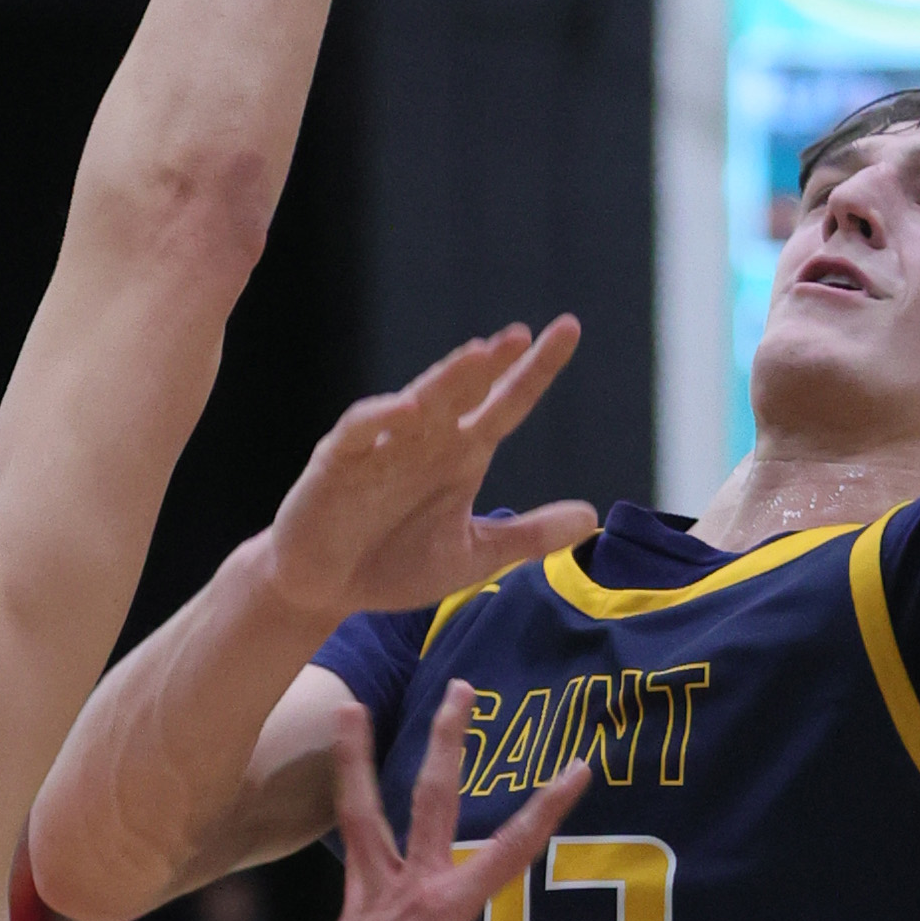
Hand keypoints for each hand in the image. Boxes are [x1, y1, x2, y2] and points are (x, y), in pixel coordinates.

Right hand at [262, 323, 594, 629]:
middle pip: (463, 392)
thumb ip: (528, 536)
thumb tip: (592, 516)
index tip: (569, 329)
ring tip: (478, 356)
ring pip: (417, 402)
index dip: (536, 370)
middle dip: (488, 364)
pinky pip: (360, 432)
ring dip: (445, 379)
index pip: (506, 403)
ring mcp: (381, 447)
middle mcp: (424, 440)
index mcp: (460, 454)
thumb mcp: (473, 555)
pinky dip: (382, 419)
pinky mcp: (337, 464)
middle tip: (519, 336)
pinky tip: (408, 410)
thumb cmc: (396, 564)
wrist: (327, 591)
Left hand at [273, 682, 581, 920]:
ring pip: (365, 807)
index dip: (546, 810)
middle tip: (461, 687)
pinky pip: (349, 838)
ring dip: (357, 756)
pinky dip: (346, 802)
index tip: (577, 767)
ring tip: (349, 704)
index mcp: (440, 911)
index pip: (508, 851)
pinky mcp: (353, 900)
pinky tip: (346, 780)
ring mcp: (374, 888)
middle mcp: (407, 886)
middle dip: (450, 742)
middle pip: (433, 799)